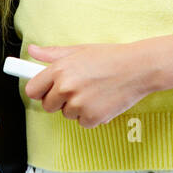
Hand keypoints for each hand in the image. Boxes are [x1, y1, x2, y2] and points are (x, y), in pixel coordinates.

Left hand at [21, 41, 155, 128]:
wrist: (140, 67)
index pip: (32, 90)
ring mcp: (78, 104)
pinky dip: (91, 116)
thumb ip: (53, 54)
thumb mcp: (79, 50)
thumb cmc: (111, 57)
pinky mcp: (92, 117)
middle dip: (58, 100)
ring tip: (94, 92)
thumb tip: (32, 51)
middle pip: (47, 105)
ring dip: (76, 108)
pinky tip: (102, 101)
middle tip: (76, 89)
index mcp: (59, 70)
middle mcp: (66, 88)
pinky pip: (82, 122)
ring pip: (66, 114)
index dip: (39, 91)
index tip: (45, 90)